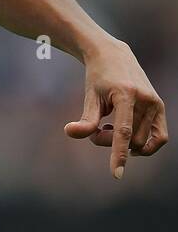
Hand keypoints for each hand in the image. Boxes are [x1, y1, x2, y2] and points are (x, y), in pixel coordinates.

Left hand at [64, 39, 167, 178]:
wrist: (115, 57)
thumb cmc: (98, 78)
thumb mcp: (89, 97)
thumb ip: (85, 119)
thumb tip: (70, 132)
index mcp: (126, 94)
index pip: (124, 132)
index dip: (118, 154)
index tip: (115, 175)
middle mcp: (146, 99)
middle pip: (130, 140)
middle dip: (110, 142)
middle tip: (97, 130)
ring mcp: (155, 103)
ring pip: (141, 142)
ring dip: (123, 142)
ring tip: (109, 127)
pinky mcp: (160, 107)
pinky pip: (159, 137)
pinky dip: (145, 145)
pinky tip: (128, 140)